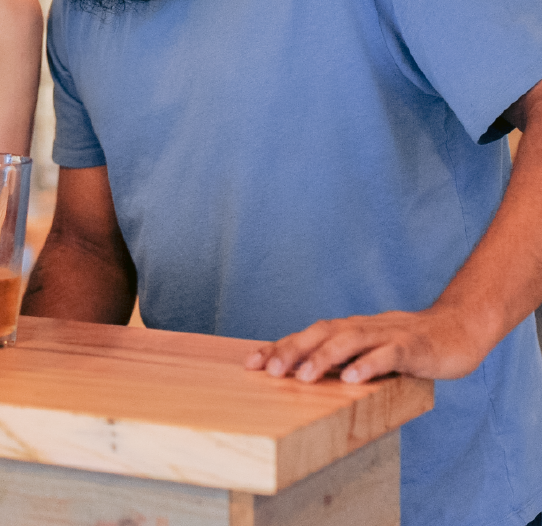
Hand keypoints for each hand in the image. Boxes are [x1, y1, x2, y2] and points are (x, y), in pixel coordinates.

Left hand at [244, 305, 487, 383]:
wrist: (457, 328)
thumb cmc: (407, 344)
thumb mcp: (369, 351)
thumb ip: (342, 361)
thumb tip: (304, 378)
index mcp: (347, 329)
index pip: (306, 336)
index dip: (278, 347)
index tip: (250, 363)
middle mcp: (361, 327)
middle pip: (320, 333)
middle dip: (291, 350)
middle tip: (267, 371)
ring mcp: (386, 335)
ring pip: (348, 340)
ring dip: (323, 357)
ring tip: (302, 377)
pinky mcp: (412, 347)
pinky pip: (387, 355)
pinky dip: (368, 365)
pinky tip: (351, 379)